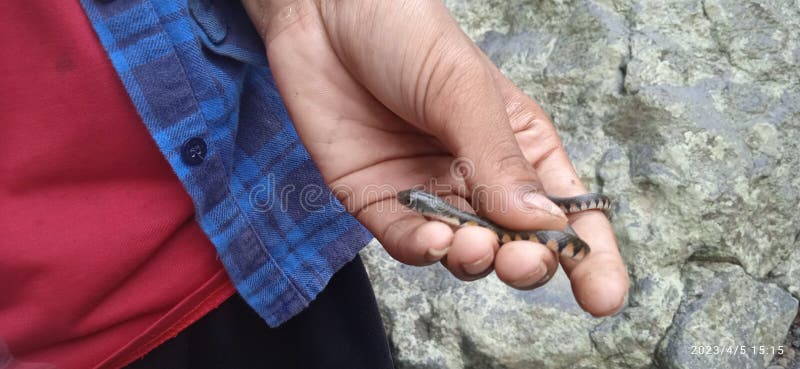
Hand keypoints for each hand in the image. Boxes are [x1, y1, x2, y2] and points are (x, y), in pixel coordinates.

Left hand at [242, 0, 627, 315]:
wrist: (323, 12)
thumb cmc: (405, 33)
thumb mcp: (464, 89)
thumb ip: (499, 159)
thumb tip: (541, 224)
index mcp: (519, 145)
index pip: (565, 210)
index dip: (590, 257)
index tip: (605, 296)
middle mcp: (478, 177)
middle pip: (516, 243)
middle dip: (527, 264)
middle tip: (524, 263)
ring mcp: (428, 193)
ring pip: (463, 253)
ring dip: (474, 259)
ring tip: (475, 244)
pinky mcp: (380, 202)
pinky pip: (406, 242)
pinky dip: (423, 250)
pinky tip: (434, 240)